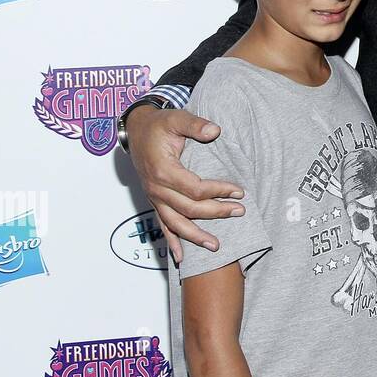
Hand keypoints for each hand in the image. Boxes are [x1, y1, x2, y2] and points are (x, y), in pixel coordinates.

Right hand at [127, 106, 243, 262]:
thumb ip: (195, 125)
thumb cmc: (158, 125)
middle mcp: (156, 189)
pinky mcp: (154, 201)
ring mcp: (154, 197)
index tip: (239, 191)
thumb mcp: (176, 118)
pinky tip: (180, 257)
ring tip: (216, 247)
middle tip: (239, 212)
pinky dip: (172, 241)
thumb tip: (214, 131)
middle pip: (189, 209)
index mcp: (163, 171)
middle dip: (216, 213)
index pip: (195, 189)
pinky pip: (162, 225)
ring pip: (175, 223)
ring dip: (196, 236)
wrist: (136, 130)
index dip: (218, 191)